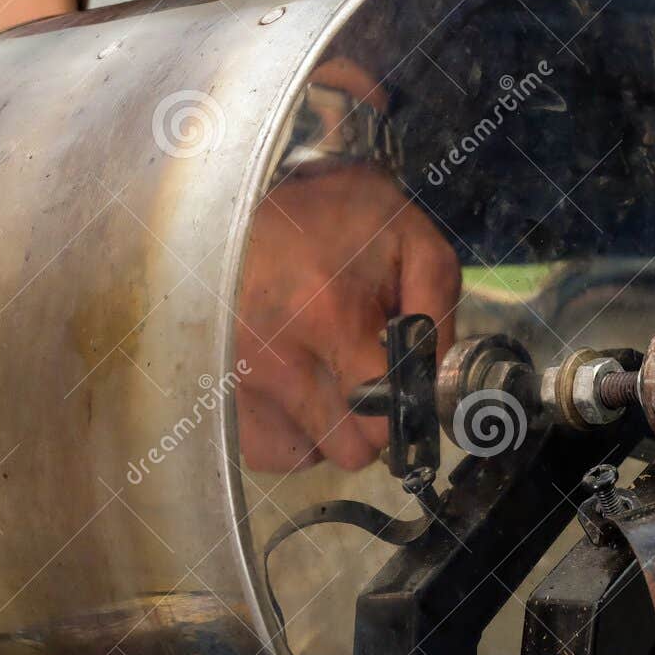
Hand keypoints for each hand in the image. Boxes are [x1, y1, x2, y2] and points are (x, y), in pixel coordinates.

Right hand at [235, 164, 460, 472]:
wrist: (241, 198)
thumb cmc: (336, 219)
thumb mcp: (410, 241)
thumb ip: (438, 311)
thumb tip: (438, 384)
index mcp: (329, 318)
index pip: (384, 417)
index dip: (408, 408)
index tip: (408, 386)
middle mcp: (274, 360)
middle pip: (351, 449)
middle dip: (372, 418)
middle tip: (367, 371)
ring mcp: (236, 383)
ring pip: (312, 455)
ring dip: (330, 425)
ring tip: (327, 370)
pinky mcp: (215, 396)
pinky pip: (273, 451)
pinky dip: (292, 429)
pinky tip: (298, 385)